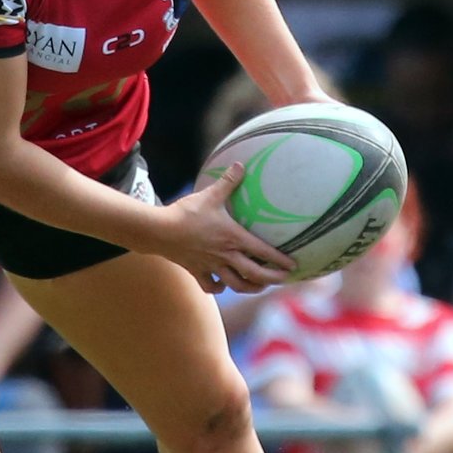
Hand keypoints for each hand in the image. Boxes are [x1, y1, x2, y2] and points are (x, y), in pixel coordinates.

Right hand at [156, 166, 294, 294]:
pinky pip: (211, 286)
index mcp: (233, 238)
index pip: (263, 252)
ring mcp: (211, 266)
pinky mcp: (197, 271)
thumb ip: (228, 182)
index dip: (280, 260)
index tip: (293, 265)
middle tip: (284, 279)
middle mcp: (226, 256)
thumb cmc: (186, 213)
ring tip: (260, 287)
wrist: (159, 231)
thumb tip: (241, 164)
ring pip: (236, 284)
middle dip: (272, 278)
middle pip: (255, 274)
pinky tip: (223, 285)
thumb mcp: (210, 195)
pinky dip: (219, 288)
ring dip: (251, 287)